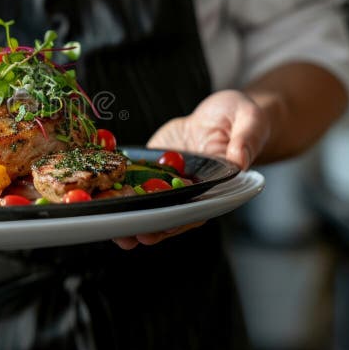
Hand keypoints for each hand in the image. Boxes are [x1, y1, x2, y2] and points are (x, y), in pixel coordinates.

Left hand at [113, 90, 269, 249]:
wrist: (223, 113)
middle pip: (166, 214)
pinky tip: (98, 191)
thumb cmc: (243, 118)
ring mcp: (169, 180)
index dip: (174, 224)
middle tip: (124, 236)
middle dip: (144, 226)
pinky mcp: (153, 166)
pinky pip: (134, 177)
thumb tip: (239, 161)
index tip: (156, 231)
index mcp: (215, 189)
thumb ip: (245, 141)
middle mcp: (189, 190)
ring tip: (106, 222)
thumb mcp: (249, 122)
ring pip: (147, 202)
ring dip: (127, 213)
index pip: (193, 213)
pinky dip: (117, 185)